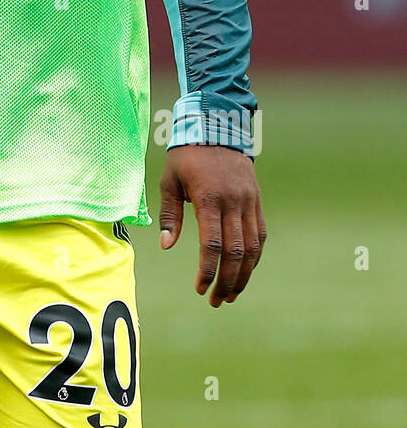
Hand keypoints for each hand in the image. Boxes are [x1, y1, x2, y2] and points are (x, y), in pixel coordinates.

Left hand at [158, 144, 265, 306]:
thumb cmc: (186, 155)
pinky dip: (254, 257)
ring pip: (252, 248)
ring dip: (244, 275)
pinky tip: (245, 272)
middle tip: (216, 301)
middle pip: (236, 253)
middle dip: (227, 282)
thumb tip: (166, 246)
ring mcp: (249, 202)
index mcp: (209, 198)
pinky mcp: (257, 201)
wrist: (217, 126)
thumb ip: (170, 214)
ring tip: (231, 294)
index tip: (200, 289)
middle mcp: (233, 202)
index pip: (213, 244)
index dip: (208, 271)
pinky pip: (260, 235)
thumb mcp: (169, 180)